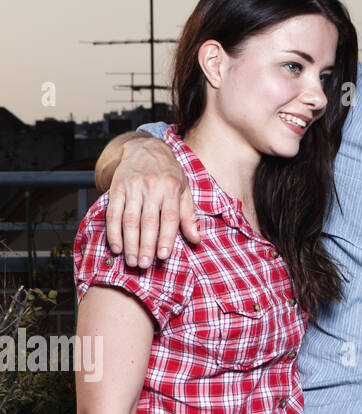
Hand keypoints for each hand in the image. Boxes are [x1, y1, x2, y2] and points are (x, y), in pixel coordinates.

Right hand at [105, 136, 198, 266]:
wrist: (146, 148)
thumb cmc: (169, 173)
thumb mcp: (184, 189)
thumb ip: (189, 215)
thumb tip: (197, 239)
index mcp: (172, 187)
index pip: (169, 216)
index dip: (166, 237)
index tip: (163, 256)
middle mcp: (152, 186)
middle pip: (148, 221)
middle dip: (146, 245)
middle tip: (144, 264)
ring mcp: (132, 187)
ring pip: (129, 219)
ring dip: (129, 243)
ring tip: (132, 261)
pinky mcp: (116, 187)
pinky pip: (113, 213)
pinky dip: (113, 232)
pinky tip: (116, 247)